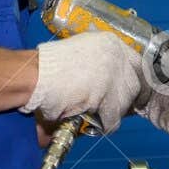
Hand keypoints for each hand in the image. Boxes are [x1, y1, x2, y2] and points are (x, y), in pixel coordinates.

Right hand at [21, 32, 147, 133]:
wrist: (34, 75)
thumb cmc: (49, 66)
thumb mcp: (79, 50)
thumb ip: (97, 62)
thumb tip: (109, 80)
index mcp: (111, 42)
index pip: (135, 63)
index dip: (128, 79)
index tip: (123, 89)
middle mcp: (117, 56)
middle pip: (134, 83)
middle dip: (125, 97)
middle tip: (111, 106)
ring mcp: (114, 76)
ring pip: (126, 101)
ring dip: (115, 112)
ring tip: (101, 116)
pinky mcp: (108, 97)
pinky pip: (114, 117)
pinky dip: (107, 125)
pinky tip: (99, 126)